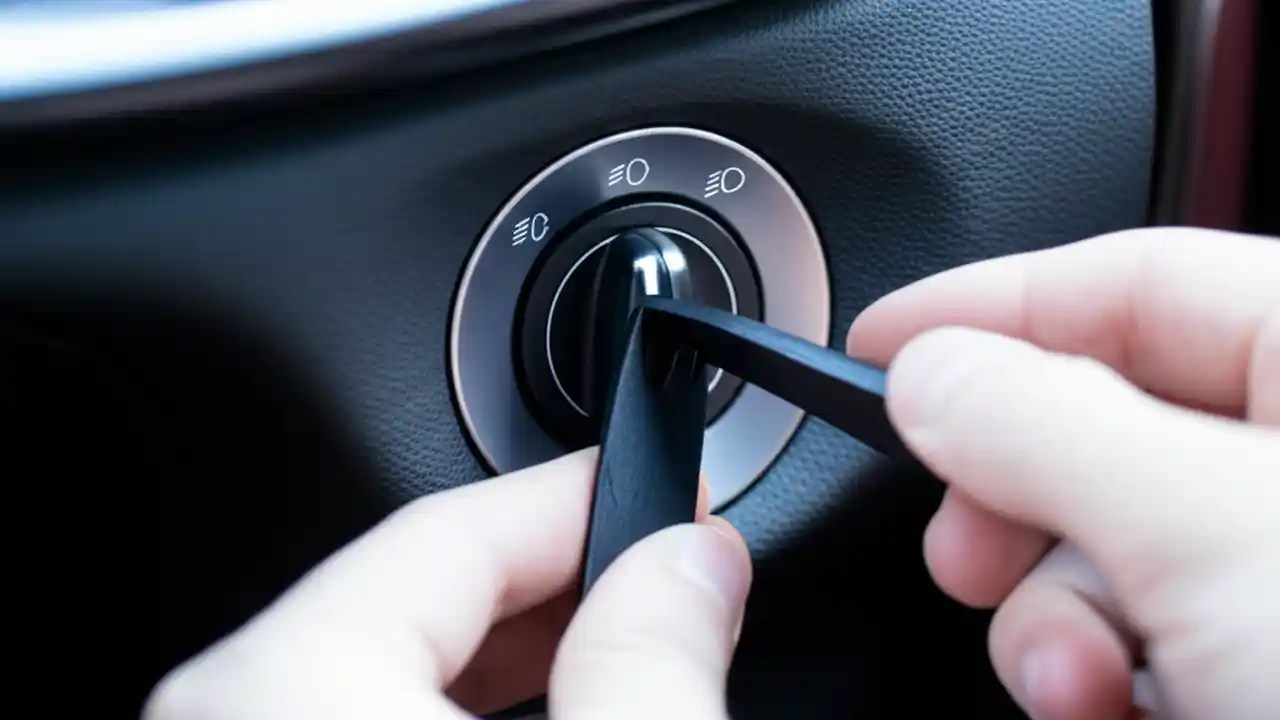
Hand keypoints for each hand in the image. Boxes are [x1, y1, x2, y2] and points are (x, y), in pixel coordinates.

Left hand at [143, 450, 751, 719]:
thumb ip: (653, 660)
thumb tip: (694, 563)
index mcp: (285, 693)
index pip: (448, 533)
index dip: (582, 499)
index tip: (665, 494)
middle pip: (407, 595)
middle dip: (552, 577)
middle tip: (658, 573)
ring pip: (377, 668)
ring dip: (505, 654)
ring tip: (608, 653)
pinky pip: (351, 719)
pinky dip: (442, 708)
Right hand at [849, 227, 1279, 719]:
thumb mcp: (1206, 533)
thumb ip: (1045, 428)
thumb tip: (929, 374)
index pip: (1135, 278)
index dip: (992, 304)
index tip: (878, 344)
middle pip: (1100, 421)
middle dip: (1012, 500)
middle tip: (965, 549)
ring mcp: (1279, 563)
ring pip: (1103, 541)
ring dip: (1053, 620)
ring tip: (1076, 682)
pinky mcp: (1263, 658)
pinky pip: (1139, 630)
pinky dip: (1100, 674)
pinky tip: (1115, 710)